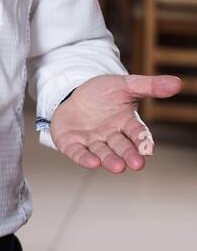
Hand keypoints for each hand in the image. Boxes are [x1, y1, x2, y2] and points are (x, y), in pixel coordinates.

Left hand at [50, 73, 180, 171]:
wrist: (73, 93)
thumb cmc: (103, 93)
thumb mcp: (124, 85)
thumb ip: (149, 86)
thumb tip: (178, 83)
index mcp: (126, 123)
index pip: (138, 134)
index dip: (143, 141)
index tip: (149, 148)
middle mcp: (111, 136)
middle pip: (122, 147)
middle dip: (129, 155)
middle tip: (137, 164)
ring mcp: (92, 141)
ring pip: (102, 153)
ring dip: (109, 160)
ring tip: (117, 167)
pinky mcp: (72, 143)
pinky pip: (78, 152)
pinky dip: (84, 158)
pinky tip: (92, 163)